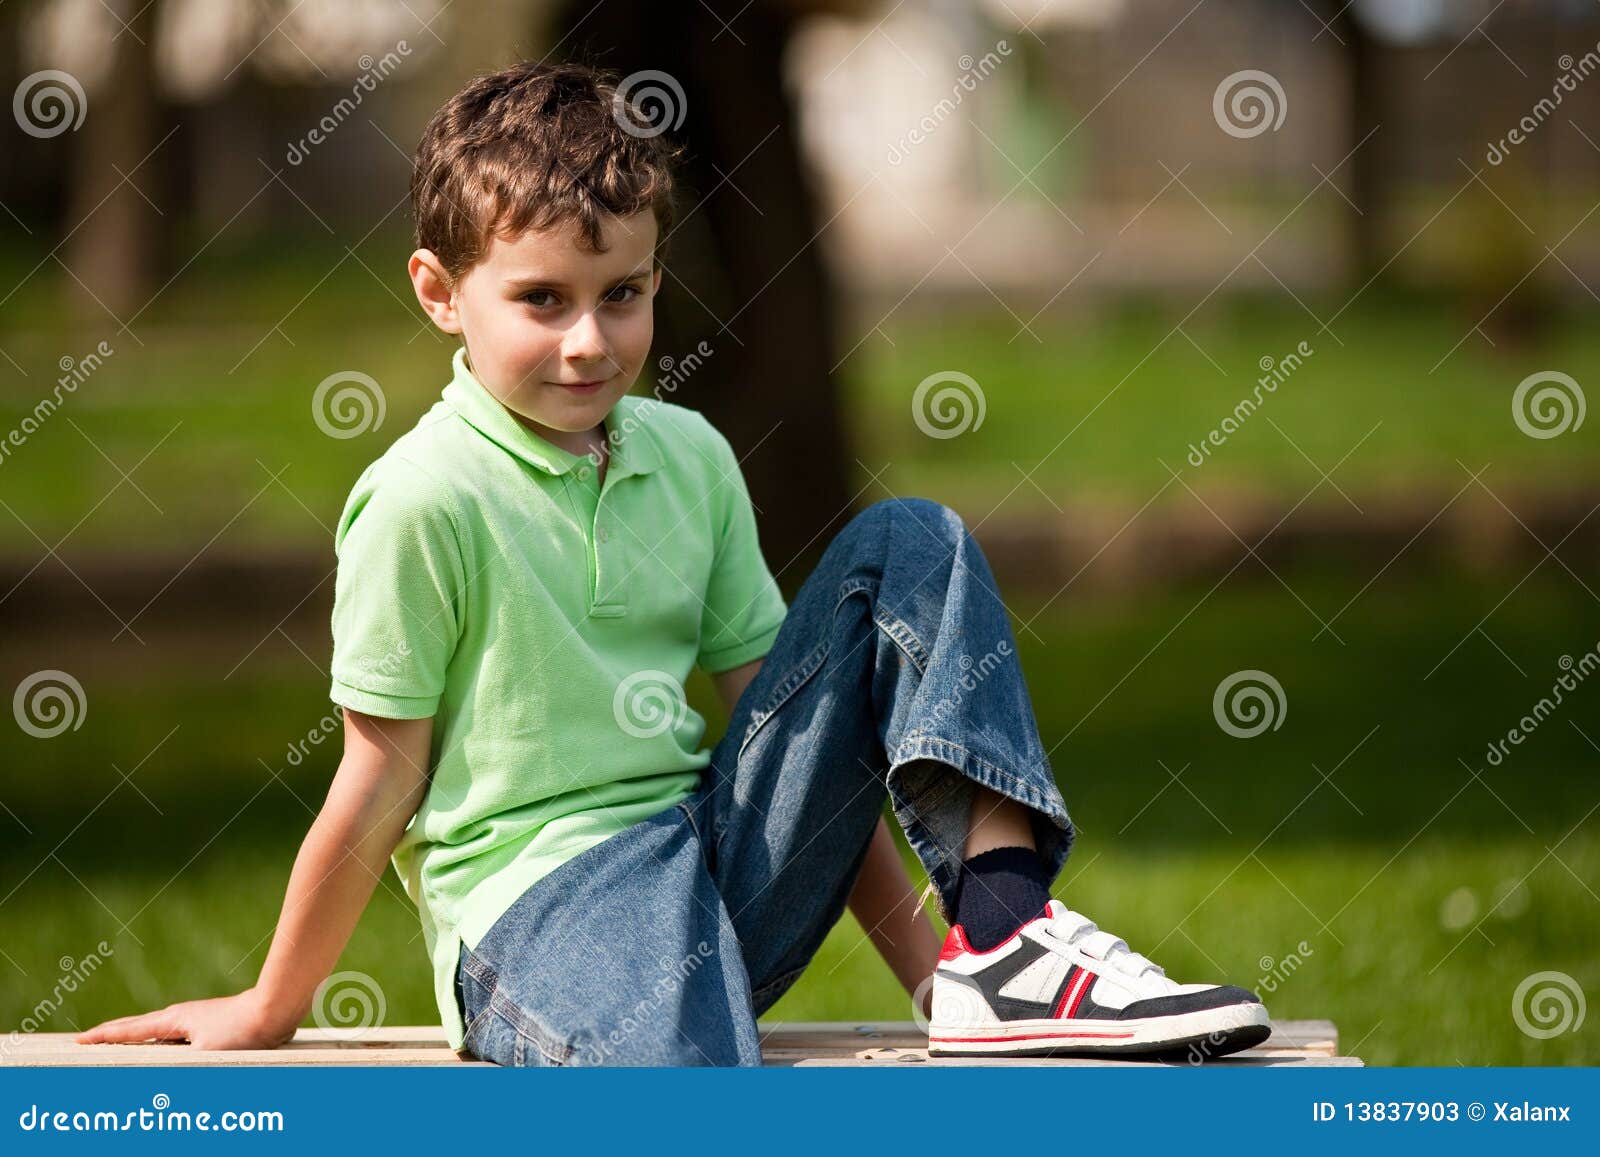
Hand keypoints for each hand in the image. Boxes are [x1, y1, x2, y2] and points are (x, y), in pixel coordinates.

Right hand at [75, 987, 303, 1050]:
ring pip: (159, 1034)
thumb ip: (179, 1072)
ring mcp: (196, 1020)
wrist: (275, 1009)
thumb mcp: (205, 1058)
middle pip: (139, 1029)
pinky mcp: (212, 1026)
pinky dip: (162, 1044)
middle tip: (90, 1042)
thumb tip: (160, 1088)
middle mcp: (180, 1018)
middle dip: (114, 1036)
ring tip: (122, 1049)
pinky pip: (177, 1038)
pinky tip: (166, 1051)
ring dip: (139, 1040)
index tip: (79, 1041)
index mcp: (172, 1021)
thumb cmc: (242, 1031)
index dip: (102, 1037)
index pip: (127, 1030)